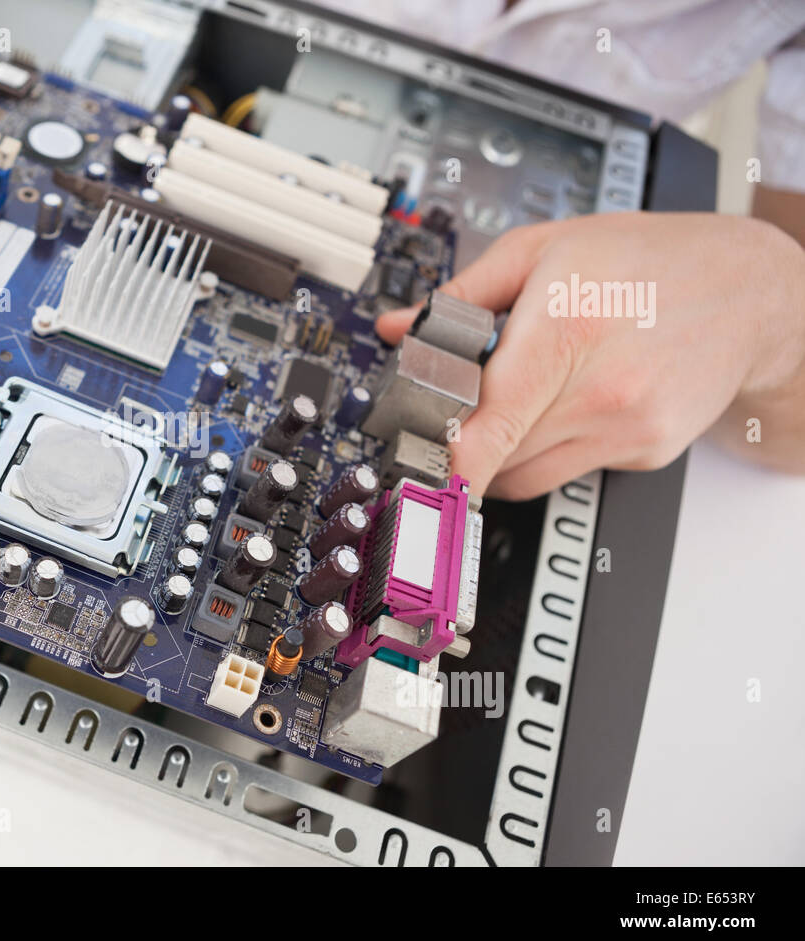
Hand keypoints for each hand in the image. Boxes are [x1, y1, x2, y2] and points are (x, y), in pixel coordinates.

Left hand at [376, 212, 804, 498]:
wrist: (755, 295)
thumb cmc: (649, 261)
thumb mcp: (544, 249)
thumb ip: (461, 295)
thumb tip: (401, 328)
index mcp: (565, 331)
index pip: (490, 423)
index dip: (445, 459)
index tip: (415, 471)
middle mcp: (601, 392)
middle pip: (496, 453)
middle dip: (463, 437)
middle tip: (454, 408)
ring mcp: (627, 429)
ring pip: (525, 475)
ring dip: (500, 451)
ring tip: (517, 398)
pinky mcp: (644, 453)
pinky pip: (566, 470)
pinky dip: (547, 448)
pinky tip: (567, 402)